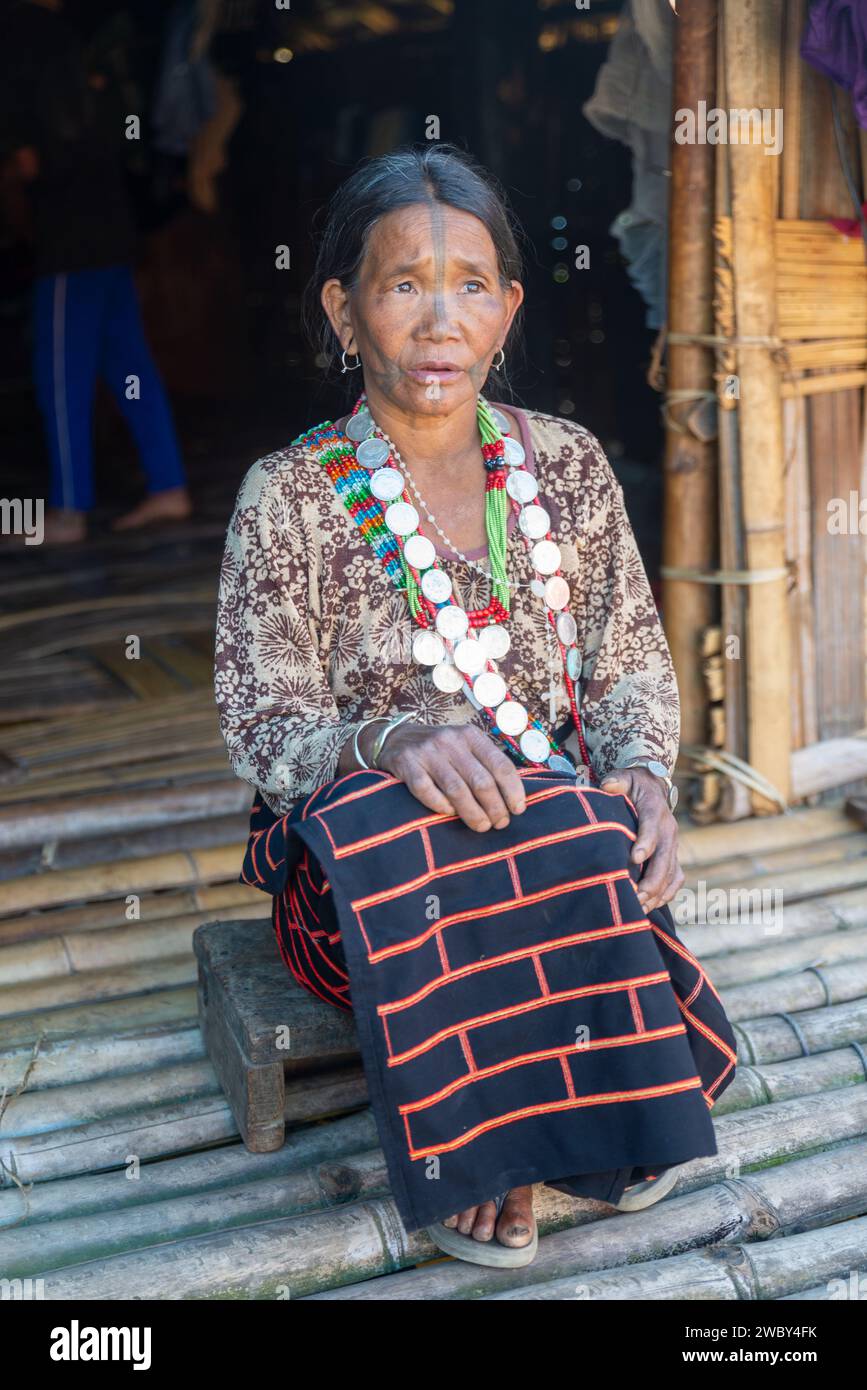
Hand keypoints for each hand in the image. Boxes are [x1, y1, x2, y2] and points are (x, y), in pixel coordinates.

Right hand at [375, 722, 526, 831]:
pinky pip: (427, 791)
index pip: (500, 764)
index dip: (513, 790)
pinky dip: (441, 806)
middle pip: (481, 781)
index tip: (518, 809)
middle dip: (495, 807)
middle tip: (500, 824)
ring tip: (482, 826)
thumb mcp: (464, 746)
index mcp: (470, 735)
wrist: (394, 739)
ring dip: (473, 813)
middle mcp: (450, 741)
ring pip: (457, 790)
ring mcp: (427, 752)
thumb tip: (515, 797)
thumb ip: (484, 764)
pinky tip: (450, 814)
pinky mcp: (406, 764)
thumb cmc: (439, 750)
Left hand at [598, 766, 683, 913]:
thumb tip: (609, 785)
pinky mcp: (673, 857)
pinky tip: (650, 907)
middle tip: (637, 896)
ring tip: (639, 908)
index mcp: (655, 809)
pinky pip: (676, 879)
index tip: (634, 859)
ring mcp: (672, 845)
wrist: (653, 788)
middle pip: (665, 858)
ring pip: (671, 873)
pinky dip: (666, 895)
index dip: (645, 843)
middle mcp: (668, 829)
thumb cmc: (632, 785)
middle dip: (652, 879)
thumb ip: (617, 781)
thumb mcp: (625, 777)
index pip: (651, 827)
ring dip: (658, 892)